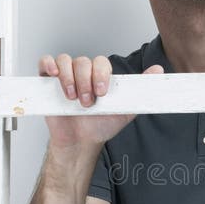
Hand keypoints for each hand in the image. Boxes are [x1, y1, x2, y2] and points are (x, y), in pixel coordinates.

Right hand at [39, 53, 163, 147]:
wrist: (81, 141)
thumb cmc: (102, 125)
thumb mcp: (126, 108)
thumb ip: (140, 89)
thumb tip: (159, 70)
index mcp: (101, 76)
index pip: (101, 62)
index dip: (101, 74)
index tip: (102, 92)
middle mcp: (83, 73)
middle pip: (83, 61)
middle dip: (85, 82)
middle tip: (88, 102)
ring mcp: (66, 76)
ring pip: (66, 61)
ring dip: (69, 79)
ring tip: (73, 99)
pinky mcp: (49, 82)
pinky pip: (45, 63)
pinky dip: (48, 64)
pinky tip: (54, 74)